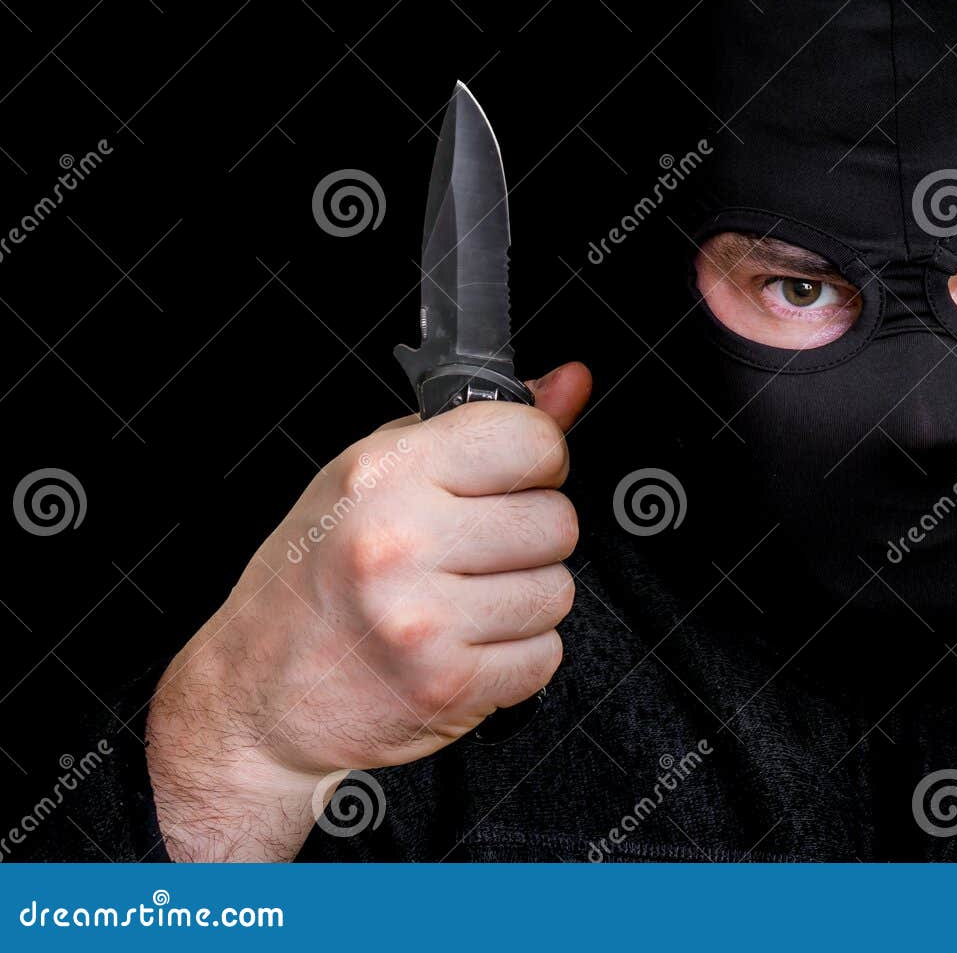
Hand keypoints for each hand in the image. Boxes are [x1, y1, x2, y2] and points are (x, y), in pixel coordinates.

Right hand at [146, 362, 591, 860]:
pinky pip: (545, 656)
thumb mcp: (380, 475)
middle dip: (530, 537)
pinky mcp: (448, 685)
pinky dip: (516, 656)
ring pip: (559, 591)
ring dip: (525, 599)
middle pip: (557, 521)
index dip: (538, 458)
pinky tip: (463, 645)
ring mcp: (424, 620)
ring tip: (462, 601)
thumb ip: (482, 428)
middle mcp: (401, 541)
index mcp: (385, 475)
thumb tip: (572, 383)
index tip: (515, 477)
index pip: (531, 440)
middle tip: (475, 552)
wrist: (259, 696)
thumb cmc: (317, 577)